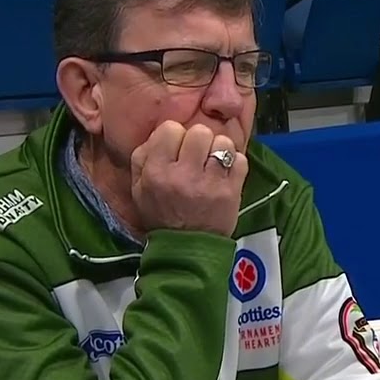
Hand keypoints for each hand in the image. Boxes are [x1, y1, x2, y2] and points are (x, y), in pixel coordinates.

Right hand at [130, 122, 248, 236]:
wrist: (186, 250)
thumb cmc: (161, 216)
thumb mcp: (138, 188)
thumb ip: (143, 156)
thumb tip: (160, 133)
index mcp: (156, 172)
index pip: (170, 128)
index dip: (175, 136)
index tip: (177, 150)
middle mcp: (183, 175)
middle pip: (200, 132)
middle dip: (200, 142)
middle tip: (197, 157)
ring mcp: (210, 184)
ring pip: (223, 143)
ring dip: (219, 151)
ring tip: (213, 165)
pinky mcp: (231, 192)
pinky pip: (240, 160)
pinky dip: (235, 165)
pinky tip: (226, 174)